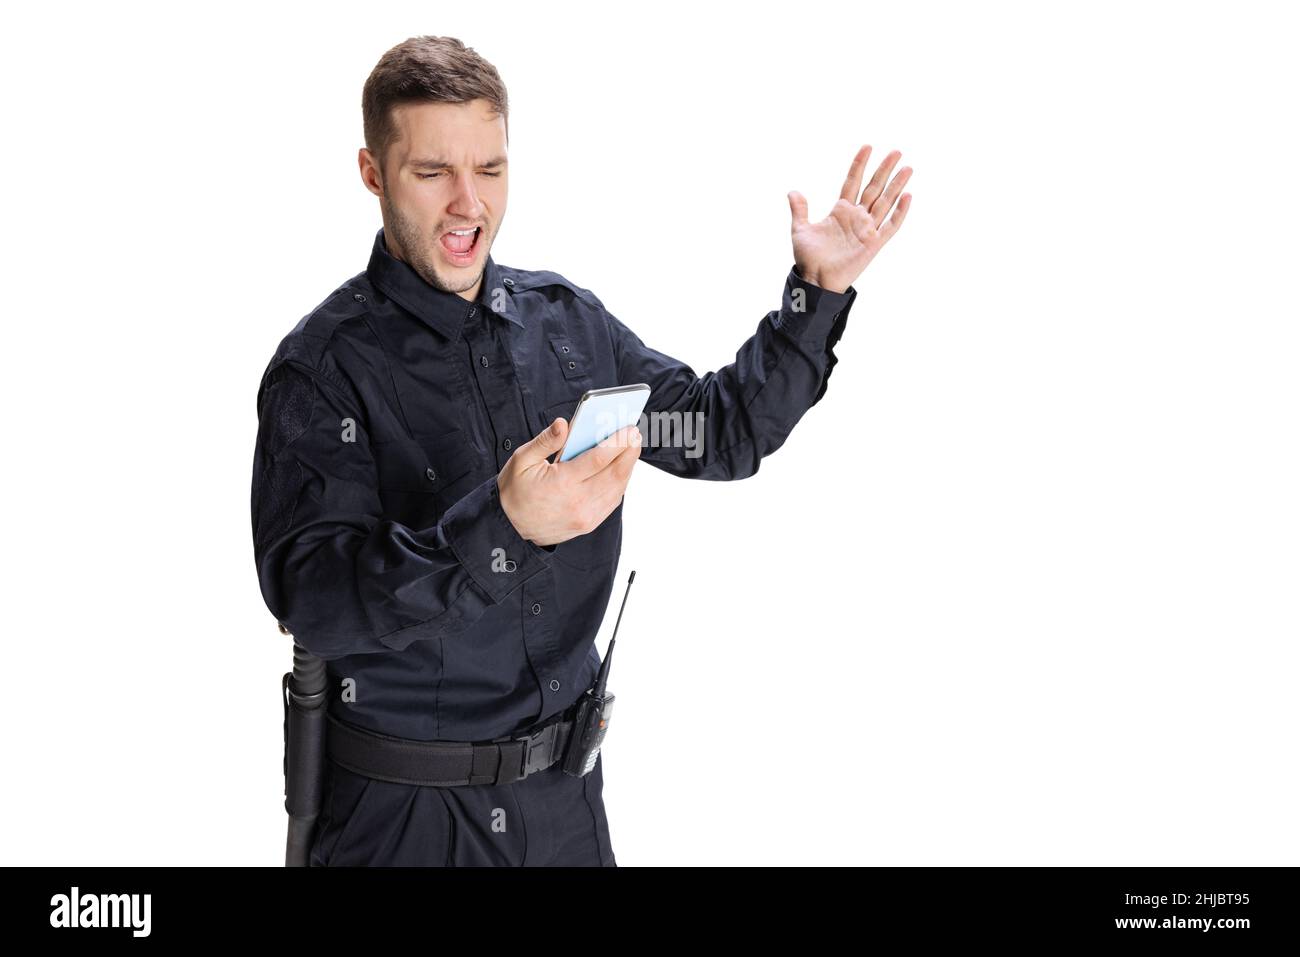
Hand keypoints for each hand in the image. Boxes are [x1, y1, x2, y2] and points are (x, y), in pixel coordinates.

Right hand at [497, 417, 642, 546]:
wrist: (510, 528)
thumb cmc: (515, 491)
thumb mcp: (521, 461)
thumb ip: (545, 441)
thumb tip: (563, 424)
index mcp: (562, 484)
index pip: (598, 459)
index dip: (617, 442)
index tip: (629, 427)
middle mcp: (578, 502)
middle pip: (615, 474)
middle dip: (629, 451)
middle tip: (635, 433)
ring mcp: (586, 516)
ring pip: (617, 488)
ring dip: (627, 467)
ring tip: (631, 447)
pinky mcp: (589, 524)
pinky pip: (612, 501)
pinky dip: (620, 483)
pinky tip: (621, 468)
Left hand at [788, 145, 912, 293]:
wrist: (815, 280)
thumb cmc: (808, 257)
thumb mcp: (800, 229)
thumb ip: (800, 210)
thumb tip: (793, 191)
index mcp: (840, 211)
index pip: (853, 182)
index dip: (859, 165)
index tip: (867, 146)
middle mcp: (856, 217)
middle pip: (874, 188)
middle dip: (884, 169)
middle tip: (896, 151)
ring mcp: (867, 229)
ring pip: (885, 202)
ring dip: (897, 185)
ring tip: (907, 167)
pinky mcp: (874, 244)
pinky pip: (891, 226)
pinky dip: (900, 212)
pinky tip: (907, 197)